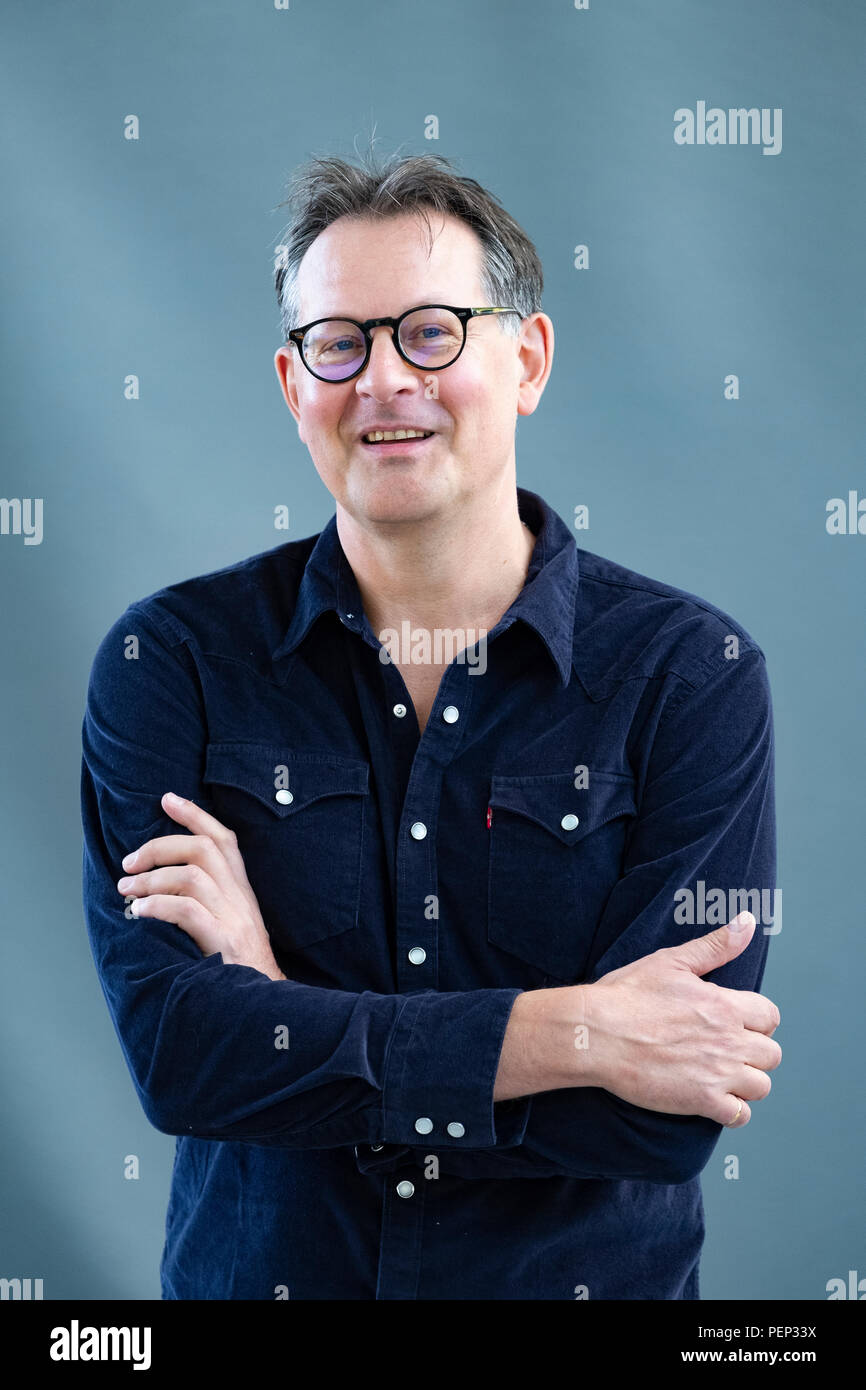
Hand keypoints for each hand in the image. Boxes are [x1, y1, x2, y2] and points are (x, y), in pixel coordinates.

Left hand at [116, 792, 285, 980]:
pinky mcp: (224, 944)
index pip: (223, 839)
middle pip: (203, 850)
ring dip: (151, 880)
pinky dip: (158, 907)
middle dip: (160, 847)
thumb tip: (160, 881)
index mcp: (242, 892)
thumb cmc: (238, 969)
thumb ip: (207, 901)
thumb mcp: (229, 926)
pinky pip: (189, 912)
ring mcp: (235, 920)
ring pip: (192, 877)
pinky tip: (140, 913)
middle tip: (128, 863)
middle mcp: (241, 900)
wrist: (265, 1004)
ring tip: (126, 892)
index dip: (196, 815)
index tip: (167, 800)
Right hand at [575, 912, 780, 1126]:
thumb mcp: (672, 961)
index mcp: (725, 1005)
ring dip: (746, 1082)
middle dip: (754, 1053)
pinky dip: (732, 1110)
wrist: (597, 1034)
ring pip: (761, 1086)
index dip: (758, 1021)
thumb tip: (747, 921)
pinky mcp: (702, 1101)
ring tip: (721, 1076)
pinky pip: (740, 1115)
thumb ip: (715, 946)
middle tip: (727, 1051)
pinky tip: (714, 1099)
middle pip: (771, 1054)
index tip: (738, 1024)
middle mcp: (729, 1040)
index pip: (770, 1017)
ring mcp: (718, 1073)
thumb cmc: (628, 995)